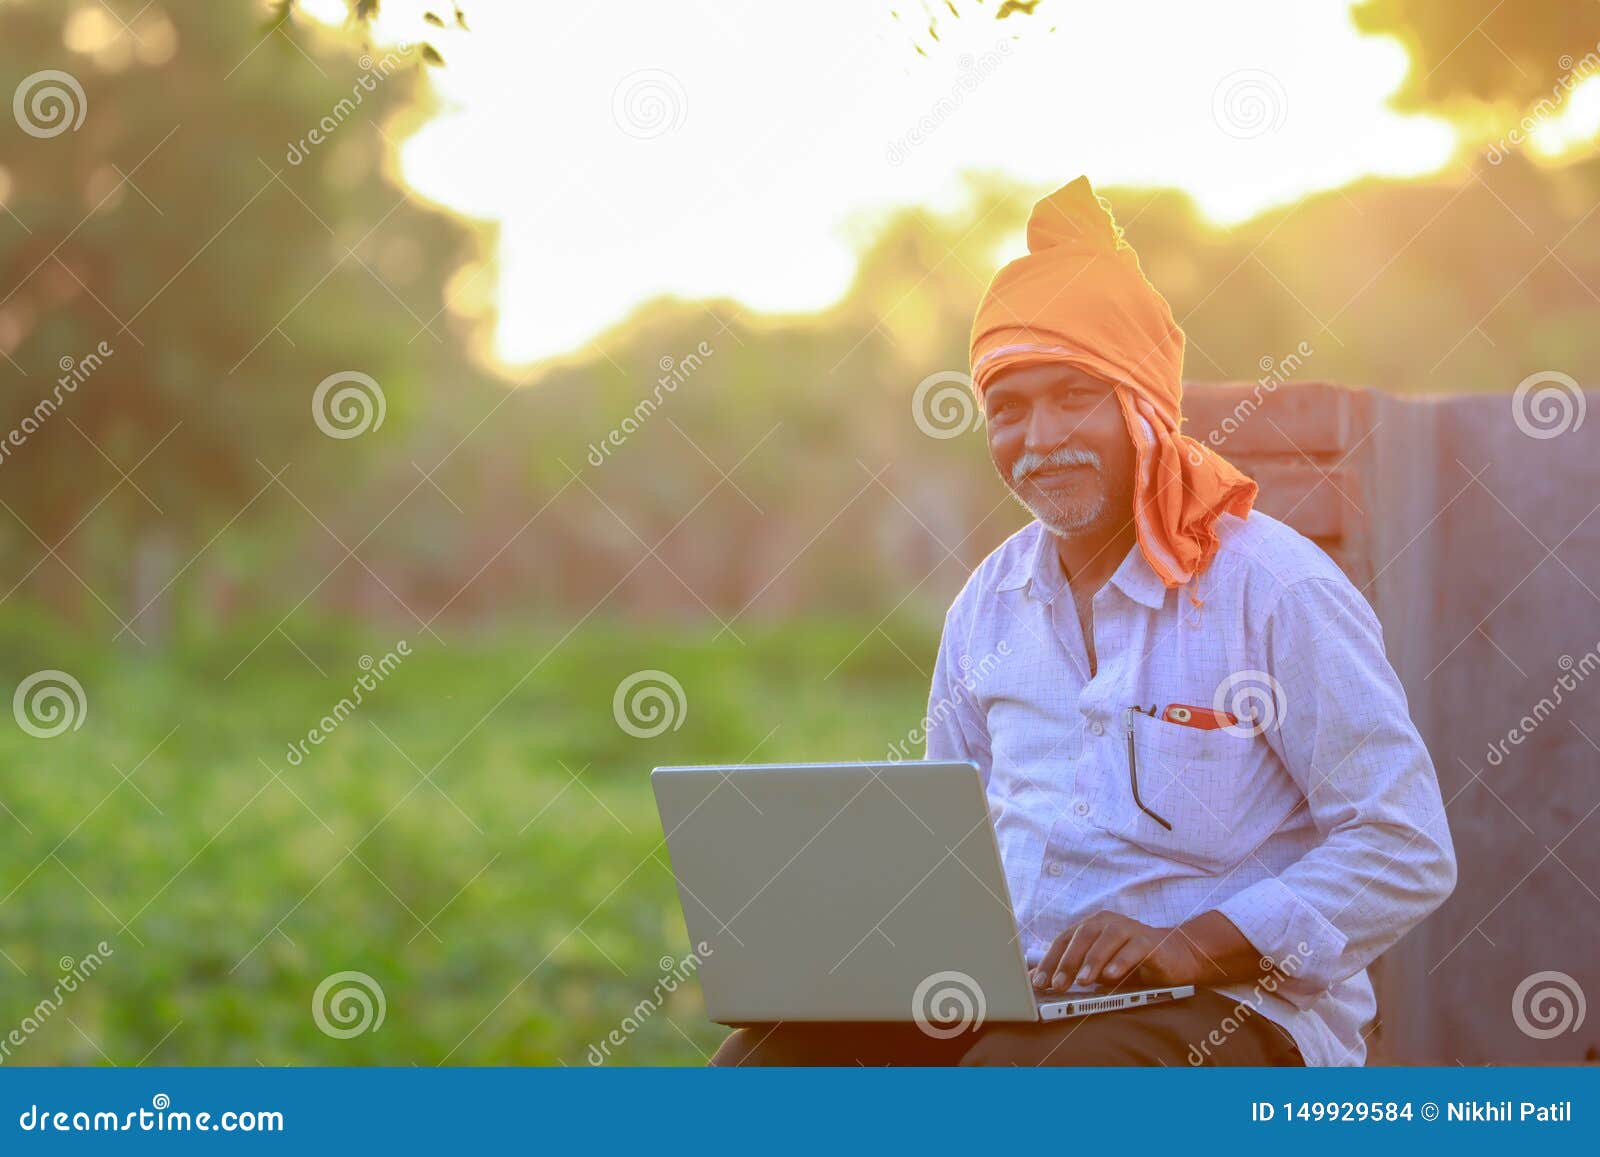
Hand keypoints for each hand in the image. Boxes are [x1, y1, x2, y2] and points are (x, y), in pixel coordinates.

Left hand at [1031, 910, 1201, 991]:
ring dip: (1093, 960)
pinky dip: (1121, 961)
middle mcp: (1108, 923)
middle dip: (1068, 962)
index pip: (1064, 940)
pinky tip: (1111, 976)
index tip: (1038, 983)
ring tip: (1083, 982)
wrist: (1176, 956)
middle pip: (1082, 936)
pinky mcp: (1150, 941)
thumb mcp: (1099, 968)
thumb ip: (1074, 971)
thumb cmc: (1132, 962)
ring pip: (1107, 939)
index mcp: (1091, 926)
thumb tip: (1037, 981)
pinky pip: (1134, 948)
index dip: (1050, 960)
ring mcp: (1130, 929)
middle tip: (1057, 985)